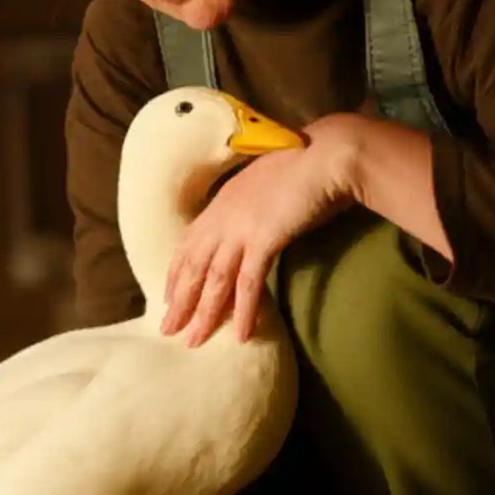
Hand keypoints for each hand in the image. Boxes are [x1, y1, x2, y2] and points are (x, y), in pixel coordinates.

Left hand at [160, 113, 366, 346]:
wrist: (326, 154)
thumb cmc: (304, 166)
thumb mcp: (265, 187)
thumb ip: (252, 207)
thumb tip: (254, 225)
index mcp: (221, 203)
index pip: (188, 243)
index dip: (176, 272)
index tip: (168, 296)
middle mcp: (223, 216)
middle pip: (193, 265)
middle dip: (179, 301)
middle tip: (168, 330)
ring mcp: (241, 227)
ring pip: (214, 279)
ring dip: (204, 313)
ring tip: (193, 341)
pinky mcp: (264, 238)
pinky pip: (249, 283)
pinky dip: (244, 311)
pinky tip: (241, 335)